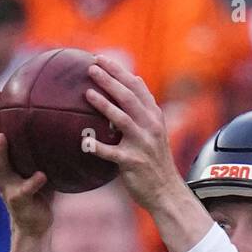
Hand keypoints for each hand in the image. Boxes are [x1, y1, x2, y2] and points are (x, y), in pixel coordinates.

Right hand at [0, 84, 54, 237]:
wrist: (35, 224)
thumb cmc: (40, 191)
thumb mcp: (42, 163)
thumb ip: (46, 145)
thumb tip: (66, 118)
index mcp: (1, 158)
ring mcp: (5, 185)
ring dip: (0, 149)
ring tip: (4, 135)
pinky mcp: (17, 200)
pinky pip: (25, 189)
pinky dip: (32, 182)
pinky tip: (42, 174)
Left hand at [84, 55, 187, 212]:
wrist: (167, 192)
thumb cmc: (156, 161)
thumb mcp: (156, 131)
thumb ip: (144, 109)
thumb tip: (133, 80)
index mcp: (154, 117)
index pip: (137, 87)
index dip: (119, 71)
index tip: (101, 59)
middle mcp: (150, 127)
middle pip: (129, 97)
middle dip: (110, 80)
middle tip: (91, 67)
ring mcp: (142, 144)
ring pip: (122, 119)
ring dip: (104, 104)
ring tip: (87, 92)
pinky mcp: (133, 163)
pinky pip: (112, 153)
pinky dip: (98, 147)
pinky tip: (84, 143)